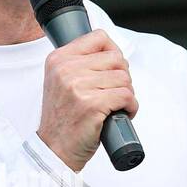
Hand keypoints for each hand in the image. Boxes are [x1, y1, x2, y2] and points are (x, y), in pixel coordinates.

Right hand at [36, 29, 137, 171]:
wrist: (55, 149)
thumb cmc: (63, 118)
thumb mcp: (60, 82)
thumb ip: (79, 63)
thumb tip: (113, 51)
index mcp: (58, 59)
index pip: (99, 37)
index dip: (113, 53)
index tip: (111, 71)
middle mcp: (66, 69)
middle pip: (116, 59)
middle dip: (122, 77)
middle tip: (114, 93)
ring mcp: (78, 87)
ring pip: (124, 78)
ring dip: (127, 94)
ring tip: (115, 106)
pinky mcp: (92, 104)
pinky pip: (127, 96)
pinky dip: (131, 107)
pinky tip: (121, 114)